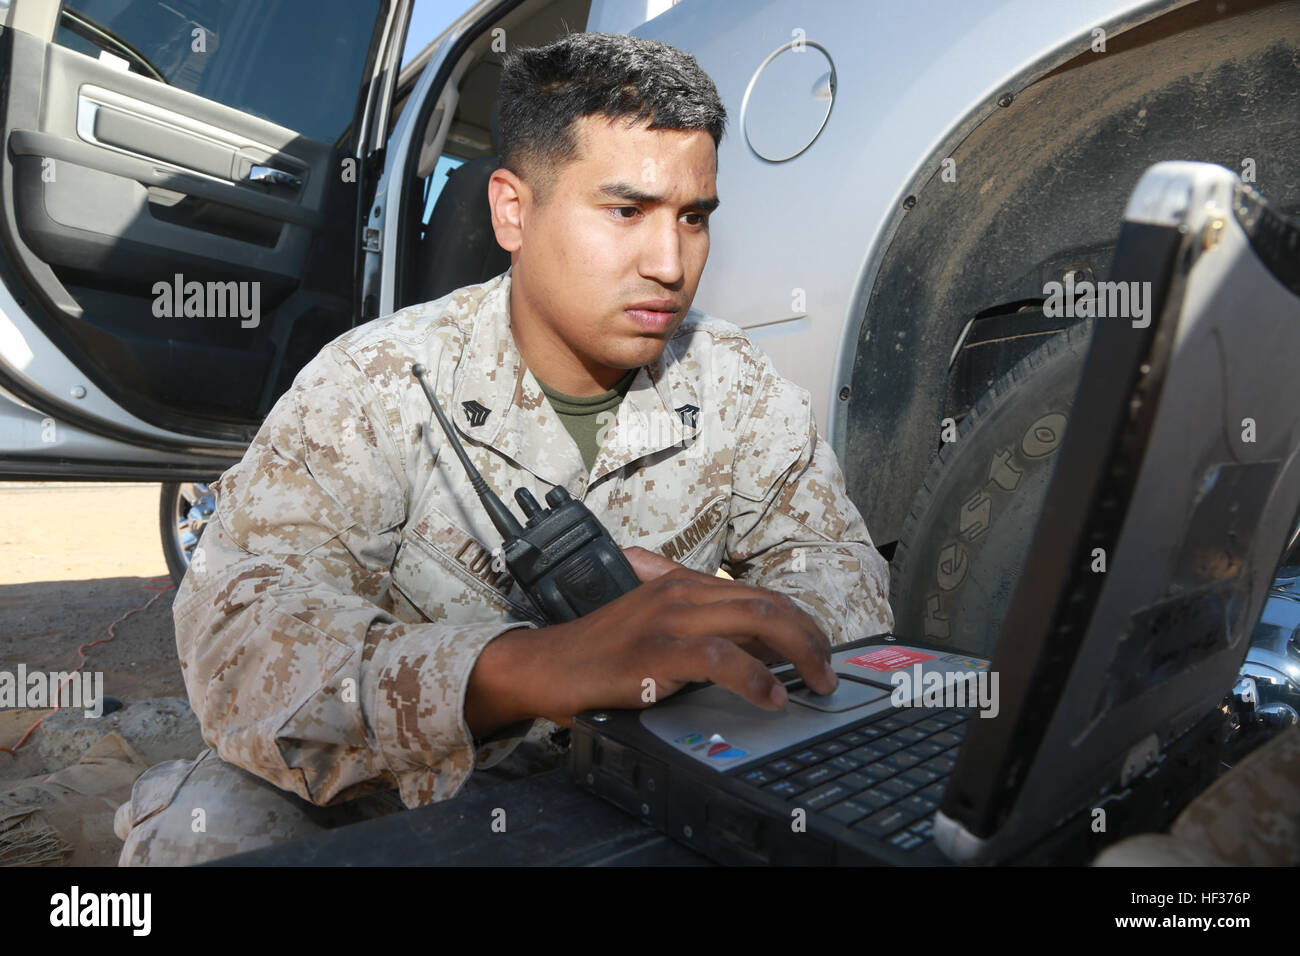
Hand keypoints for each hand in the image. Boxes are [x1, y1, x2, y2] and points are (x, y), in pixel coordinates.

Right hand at [469, 546, 837, 731]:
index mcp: (681, 585)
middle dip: (809, 636)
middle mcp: (679, 593)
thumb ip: (698, 628)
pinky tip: (771, 697)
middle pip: (767, 602)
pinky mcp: (655, 652)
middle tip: (828, 671)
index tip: (819, 651)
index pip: (758, 593)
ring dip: (797, 652)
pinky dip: (755, 678)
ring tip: (814, 684)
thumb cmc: (599, 654)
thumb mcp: (654, 628)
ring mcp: (668, 619)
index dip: (798, 621)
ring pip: (754, 620)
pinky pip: (721, 659)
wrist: (545, 665)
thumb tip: (757, 650)